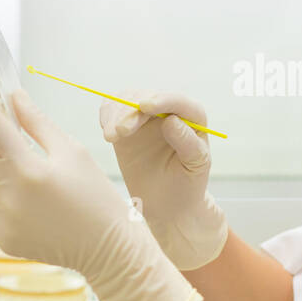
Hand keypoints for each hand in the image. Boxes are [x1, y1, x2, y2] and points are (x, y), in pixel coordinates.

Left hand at [0, 71, 201, 300]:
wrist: (107, 252)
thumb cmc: (97, 198)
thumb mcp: (73, 152)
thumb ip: (37, 124)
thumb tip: (12, 99)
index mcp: (29, 170)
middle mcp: (8, 195)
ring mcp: (1, 218)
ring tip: (24, 158)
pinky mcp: (2, 234)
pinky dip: (3, 186)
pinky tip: (30, 192)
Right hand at [100, 90, 228, 270]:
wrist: (167, 204)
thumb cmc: (187, 185)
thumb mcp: (194, 167)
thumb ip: (187, 143)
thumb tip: (171, 120)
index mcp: (193, 118)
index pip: (177, 101)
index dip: (161, 100)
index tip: (144, 107)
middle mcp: (169, 111)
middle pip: (147, 96)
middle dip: (131, 110)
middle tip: (120, 133)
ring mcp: (146, 117)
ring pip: (127, 99)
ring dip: (116, 114)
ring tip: (111, 138)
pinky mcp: (127, 124)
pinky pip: (113, 109)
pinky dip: (107, 115)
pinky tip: (108, 132)